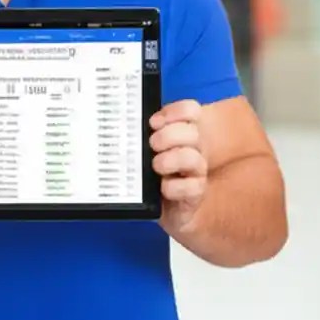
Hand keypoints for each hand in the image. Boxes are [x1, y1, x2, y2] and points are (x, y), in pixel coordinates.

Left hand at [150, 100, 206, 233]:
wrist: (163, 208)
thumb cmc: (151, 174)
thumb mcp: (144, 151)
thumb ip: (141, 135)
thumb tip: (122, 124)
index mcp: (182, 132)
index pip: (190, 111)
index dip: (175, 112)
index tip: (153, 123)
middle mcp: (193, 149)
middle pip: (192, 132)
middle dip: (169, 136)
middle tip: (152, 144)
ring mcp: (196, 171)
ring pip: (193, 158)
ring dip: (171, 160)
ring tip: (155, 166)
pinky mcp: (196, 194)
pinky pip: (192, 187)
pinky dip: (175, 187)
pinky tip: (162, 188)